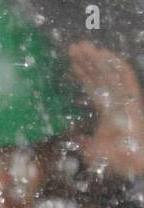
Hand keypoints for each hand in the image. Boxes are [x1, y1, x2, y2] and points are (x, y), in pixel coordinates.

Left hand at [69, 42, 143, 179]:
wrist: (136, 160)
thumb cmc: (118, 157)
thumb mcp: (94, 152)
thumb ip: (84, 143)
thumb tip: (76, 138)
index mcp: (108, 110)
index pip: (93, 87)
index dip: (83, 74)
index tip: (72, 62)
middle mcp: (116, 100)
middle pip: (99, 75)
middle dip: (87, 61)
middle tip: (73, 47)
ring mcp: (125, 97)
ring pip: (109, 72)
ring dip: (96, 58)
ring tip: (82, 47)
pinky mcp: (134, 97)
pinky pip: (125, 77)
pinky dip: (115, 65)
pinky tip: (103, 54)